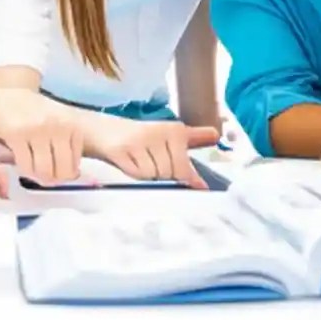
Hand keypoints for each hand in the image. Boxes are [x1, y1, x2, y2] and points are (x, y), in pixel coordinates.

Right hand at [0, 90, 82, 185]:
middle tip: (44, 176)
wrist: (1, 99)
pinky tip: (21, 162)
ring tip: (33, 168)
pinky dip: (24, 170)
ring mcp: (38, 129)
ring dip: (37, 176)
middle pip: (63, 170)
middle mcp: (59, 124)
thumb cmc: (32, 113)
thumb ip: (68, 144)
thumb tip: (75, 175)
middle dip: (53, 179)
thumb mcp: (58, 121)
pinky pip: (26, 166)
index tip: (56, 171)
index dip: (65, 174)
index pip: (75, 163)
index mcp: (72, 123)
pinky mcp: (17, 134)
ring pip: (44, 171)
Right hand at [82, 114, 218, 188]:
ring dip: (147, 174)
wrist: (104, 130)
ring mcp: (141, 140)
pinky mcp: (123, 149)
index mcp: (175, 130)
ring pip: (153, 176)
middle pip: (170, 174)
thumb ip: (193, 138)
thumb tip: (216, 137)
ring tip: (139, 159)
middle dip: (162, 175)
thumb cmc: (141, 137)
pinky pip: (137, 174)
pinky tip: (129, 160)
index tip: (199, 189)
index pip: (186, 169)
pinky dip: (133, 173)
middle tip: (151, 161)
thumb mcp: (170, 134)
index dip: (188, 180)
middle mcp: (160, 133)